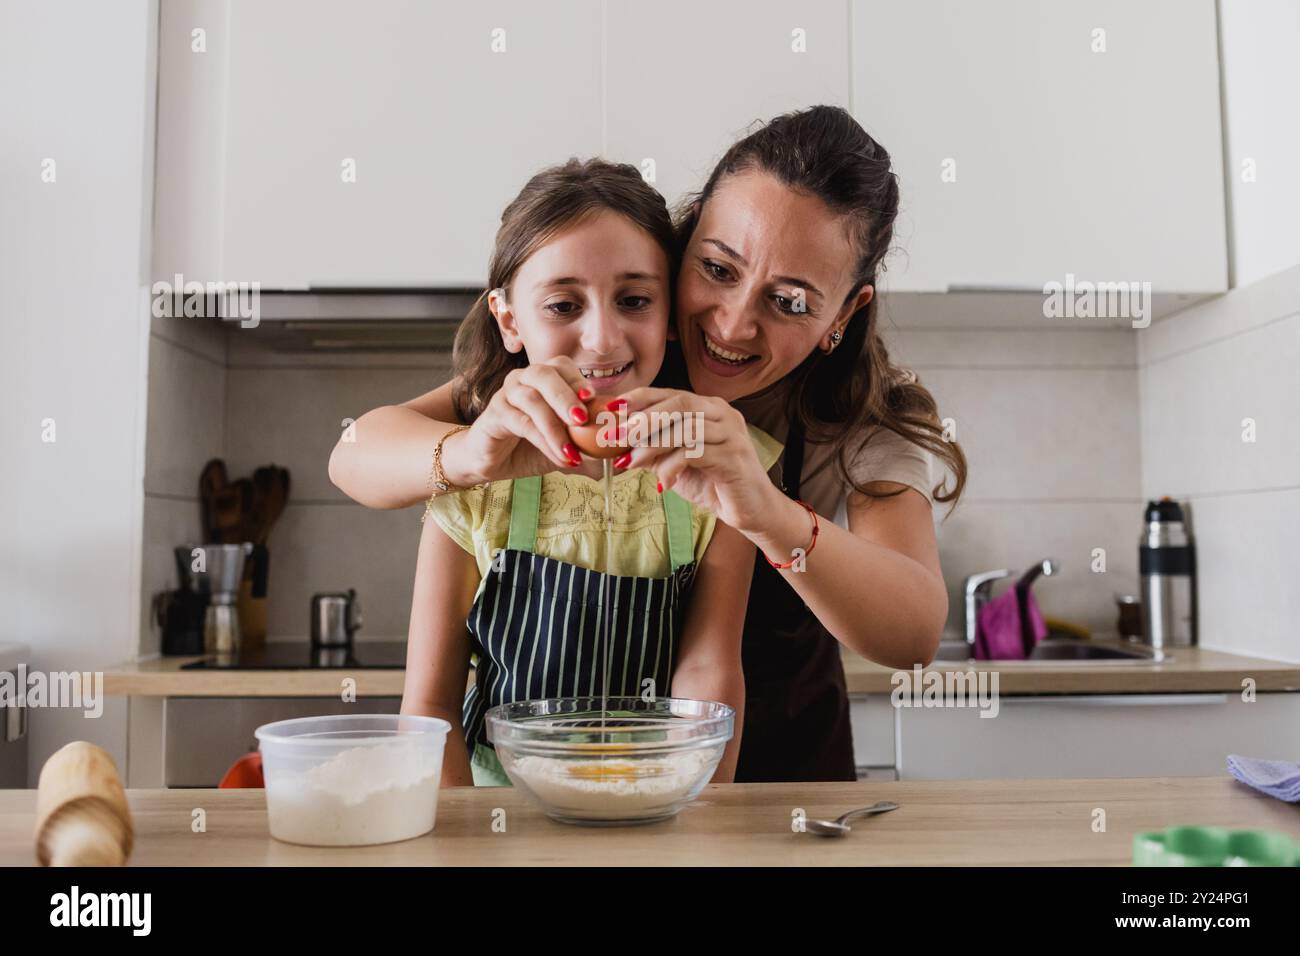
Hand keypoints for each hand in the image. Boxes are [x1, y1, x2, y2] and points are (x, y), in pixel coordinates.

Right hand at [446, 356, 595, 484]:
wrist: (492, 460)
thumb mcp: (564, 444)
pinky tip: (560, 458)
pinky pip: (520, 423)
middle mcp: (523, 379)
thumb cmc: (530, 445)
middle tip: (583, 419)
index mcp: (543, 377)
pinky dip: (543, 440)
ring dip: (555, 425)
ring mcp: (506, 394)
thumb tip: (624, 456)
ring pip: (531, 399)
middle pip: (544, 373)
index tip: (595, 399)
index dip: (579, 380)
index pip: (562, 366)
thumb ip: (590, 446)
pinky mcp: (494, 415)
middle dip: (566, 395)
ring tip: (573, 450)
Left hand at [611, 387, 781, 535]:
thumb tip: (616, 442)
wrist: (749, 510)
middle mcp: (722, 413)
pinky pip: (696, 453)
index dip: (638, 399)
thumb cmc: (713, 483)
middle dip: (641, 419)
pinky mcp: (734, 456)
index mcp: (708, 407)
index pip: (669, 394)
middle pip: (677, 404)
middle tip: (613, 437)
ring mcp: (731, 433)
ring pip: (685, 427)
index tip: (610, 409)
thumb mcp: (676, 462)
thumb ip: (652, 449)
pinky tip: (662, 483)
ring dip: (652, 446)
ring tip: (630, 463)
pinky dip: (672, 466)